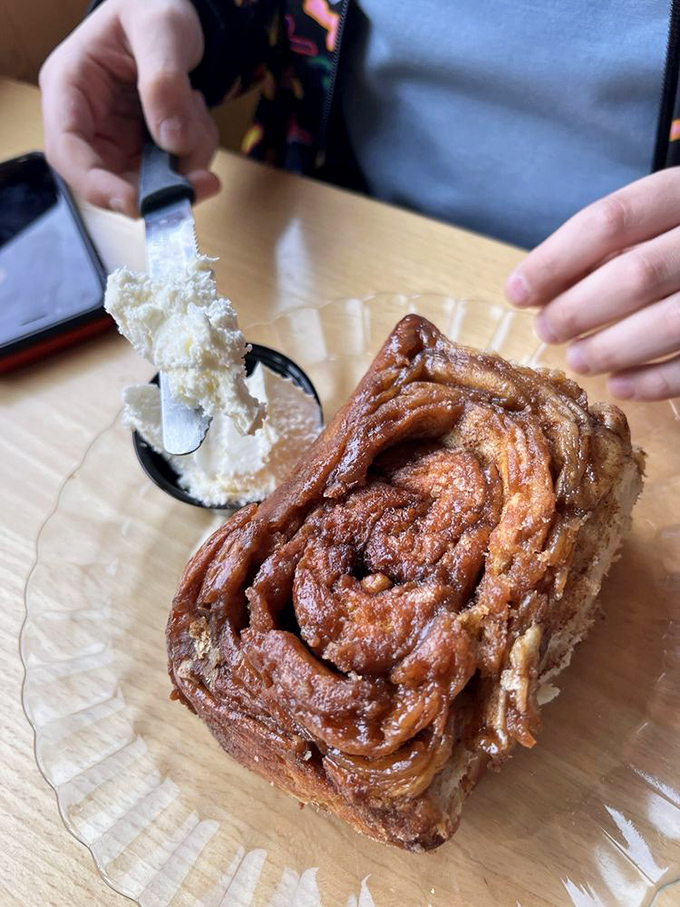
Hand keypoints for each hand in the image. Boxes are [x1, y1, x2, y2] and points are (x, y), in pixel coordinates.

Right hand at [39, 0, 219, 216]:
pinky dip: (195, 155)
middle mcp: (88, 122)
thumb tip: (171, 139)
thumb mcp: (160, 27)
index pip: (67, 152)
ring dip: (186, 163)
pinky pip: (173, 173)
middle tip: (205, 181)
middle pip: (111, 181)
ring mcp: (117, 141)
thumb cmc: (153, 7)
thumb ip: (164, 81)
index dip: (97, 187)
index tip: (137, 203)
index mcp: (68, 87)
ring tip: (197, 108)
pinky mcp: (144, 151)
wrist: (172, 11)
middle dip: (160, 185)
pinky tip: (196, 116)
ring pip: (150, 183)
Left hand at [504, 169, 679, 400]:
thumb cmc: (679, 241)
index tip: (516, 291)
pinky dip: (654, 380)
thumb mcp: (652, 222)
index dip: (554, 259)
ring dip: (612, 348)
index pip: (610, 220)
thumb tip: (536, 287)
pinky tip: (620, 384)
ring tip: (578, 359)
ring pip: (670, 322)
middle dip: (579, 309)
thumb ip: (605, 246)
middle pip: (637, 274)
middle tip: (546, 330)